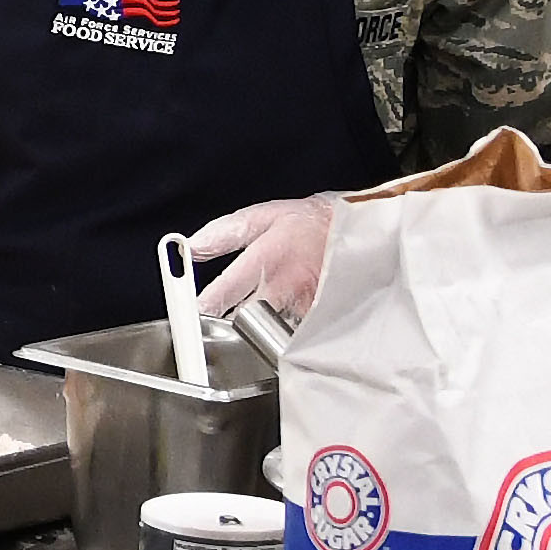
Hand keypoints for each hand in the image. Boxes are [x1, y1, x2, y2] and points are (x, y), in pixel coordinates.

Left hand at [180, 194, 343, 325]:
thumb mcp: (264, 216)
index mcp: (265, 258)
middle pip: (244, 321)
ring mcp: (304, 306)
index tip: (191, 315)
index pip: (224, 292)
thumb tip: (191, 246)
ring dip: (256, 331)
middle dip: (228, 325)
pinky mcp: (320, 318)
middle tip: (218, 322)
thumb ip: (223, 233)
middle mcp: (285, 286)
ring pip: (269, 331)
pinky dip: (281, 332)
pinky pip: (293, 334)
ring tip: (250, 322)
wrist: (360, 230)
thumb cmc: (311, 222)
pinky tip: (277, 323)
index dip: (203, 308)